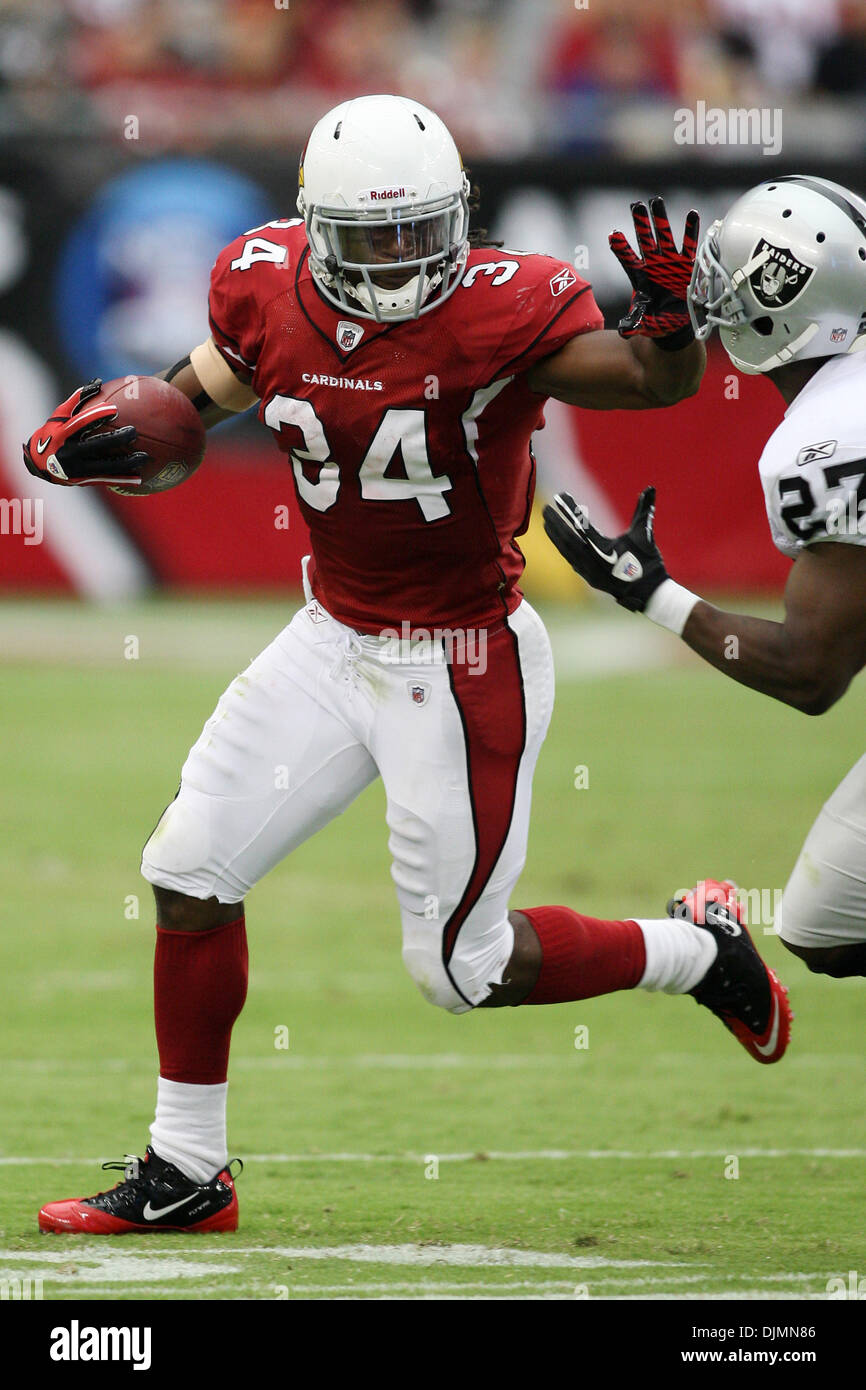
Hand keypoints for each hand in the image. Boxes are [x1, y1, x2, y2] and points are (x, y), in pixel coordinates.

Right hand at [23, 379, 149, 485]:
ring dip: (126, 463)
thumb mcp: (59, 415)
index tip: (115, 409)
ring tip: (144, 457)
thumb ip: (77, 399)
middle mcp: (70, 452)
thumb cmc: (53, 433)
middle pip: (96, 445)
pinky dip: (123, 479)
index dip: (97, 416)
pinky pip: (106, 480)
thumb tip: (98, 382)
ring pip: (105, 466)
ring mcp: (77, 469)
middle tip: (133, 433)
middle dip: (116, 439)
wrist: (38, 463)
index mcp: (63, 434)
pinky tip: (140, 478)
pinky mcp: (83, 481)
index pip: (81, 423)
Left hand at [543, 486, 668, 611]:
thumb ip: (644, 509)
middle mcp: (592, 562)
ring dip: (555, 536)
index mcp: (604, 549)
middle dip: (555, 522)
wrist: (649, 593)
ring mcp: (588, 572)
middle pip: (567, 539)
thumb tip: (650, 488)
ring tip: (546, 522)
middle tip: (545, 508)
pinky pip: (570, 560)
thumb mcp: (644, 533)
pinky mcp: (588, 578)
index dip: (569, 509)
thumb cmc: (647, 561)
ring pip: (566, 551)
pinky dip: (563, 549)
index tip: (559, 496)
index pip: (581, 525)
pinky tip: (557, 541)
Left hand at [609, 198, 699, 345]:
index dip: (621, 248)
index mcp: (639, 276)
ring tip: (657, 201)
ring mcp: (670, 262)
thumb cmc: (655, 321)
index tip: (613, 235)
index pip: (627, 259)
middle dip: (641, 223)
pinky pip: (689, 245)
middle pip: (645, 240)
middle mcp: (653, 265)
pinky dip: (691, 231)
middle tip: (636, 205)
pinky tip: (692, 214)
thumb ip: (634, 324)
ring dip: (661, 220)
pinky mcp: (686, 265)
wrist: (674, 325)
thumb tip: (625, 331)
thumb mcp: (643, 323)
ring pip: (664, 237)